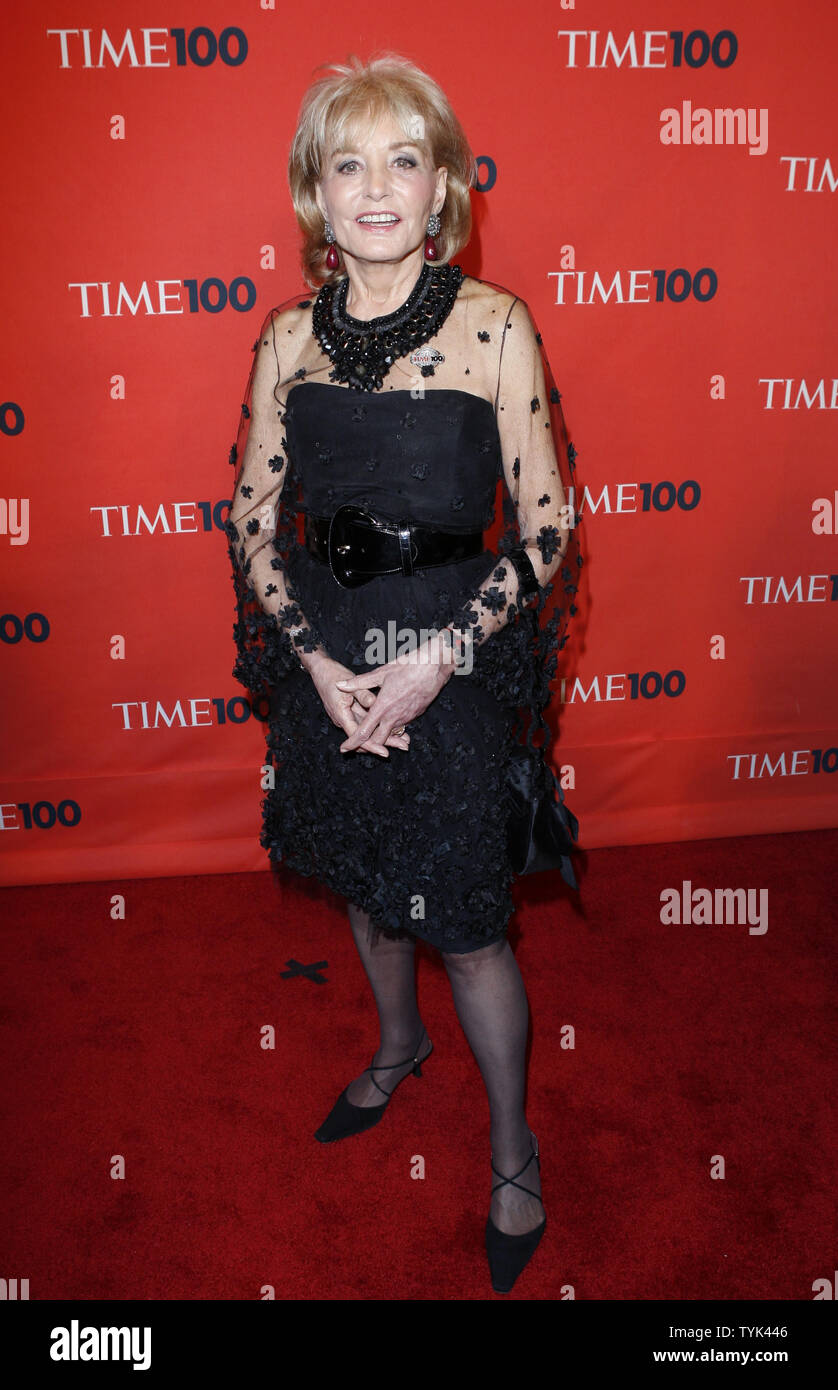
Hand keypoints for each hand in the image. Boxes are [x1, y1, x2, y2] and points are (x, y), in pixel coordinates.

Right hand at [306, 652, 410, 758]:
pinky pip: (367, 723)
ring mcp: (349, 717)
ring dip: (385, 736)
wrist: (322, 670)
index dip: (372, 745)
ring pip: (368, 731)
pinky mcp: (353, 712)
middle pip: (365, 737)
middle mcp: (344, 720)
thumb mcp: (348, 682)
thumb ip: (362, 694)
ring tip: (404, 738)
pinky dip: (379, 726)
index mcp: (341, 714)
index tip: (385, 752)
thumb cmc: (333, 674)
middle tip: (404, 745)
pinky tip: (395, 726)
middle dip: (384, 743)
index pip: (357, 736)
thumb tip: (373, 702)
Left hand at [334, 633, 454, 754]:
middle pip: (378, 740)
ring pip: (391, 733)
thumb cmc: (407, 666)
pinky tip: (390, 718)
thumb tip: (340, 685)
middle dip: (368, 745)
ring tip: (374, 733)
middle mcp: (395, 716)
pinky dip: (394, 726)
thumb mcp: (380, 673)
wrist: (434, 667)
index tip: (344, 749)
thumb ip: (359, 682)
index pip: (364, 732)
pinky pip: (402, 725)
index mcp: (383, 707)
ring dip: (383, 735)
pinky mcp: (416, 715)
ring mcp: (407, 717)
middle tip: (358, 743)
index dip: (352, 742)